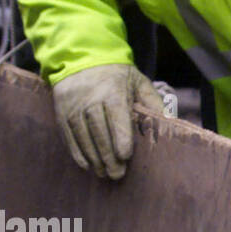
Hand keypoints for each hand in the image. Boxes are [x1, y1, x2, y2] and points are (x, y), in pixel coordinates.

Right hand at [51, 64, 164, 179]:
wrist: (80, 57)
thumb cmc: (116, 75)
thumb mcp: (137, 81)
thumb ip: (153, 101)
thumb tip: (169, 122)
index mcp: (112, 90)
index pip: (116, 115)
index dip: (120, 137)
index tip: (125, 156)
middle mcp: (89, 97)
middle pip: (98, 130)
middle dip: (107, 155)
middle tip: (117, 174)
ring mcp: (73, 104)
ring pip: (82, 135)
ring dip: (93, 157)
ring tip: (103, 173)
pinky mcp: (61, 110)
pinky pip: (68, 135)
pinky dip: (76, 152)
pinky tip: (86, 165)